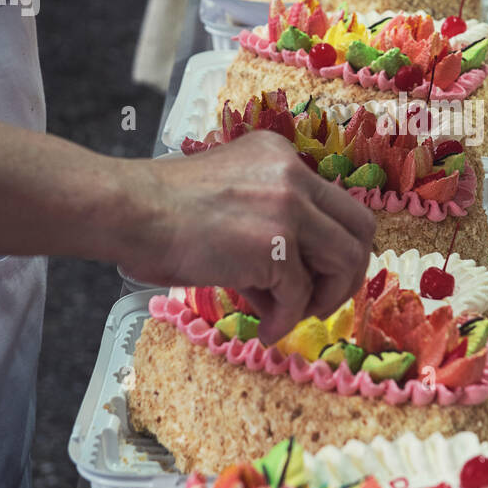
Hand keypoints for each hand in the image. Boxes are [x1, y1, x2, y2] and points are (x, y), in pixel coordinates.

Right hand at [119, 134, 375, 343]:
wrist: (127, 211)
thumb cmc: (162, 213)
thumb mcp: (231, 200)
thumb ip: (272, 228)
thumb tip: (300, 288)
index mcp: (281, 157)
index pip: (339, 205)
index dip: (336, 248)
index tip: (317, 276)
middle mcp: (292, 174)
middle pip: (360, 229)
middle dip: (348, 274)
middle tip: (319, 302)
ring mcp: (287, 207)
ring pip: (344, 261)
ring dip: (325, 299)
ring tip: (291, 317)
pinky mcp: (273, 245)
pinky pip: (299, 294)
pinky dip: (285, 320)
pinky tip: (265, 330)